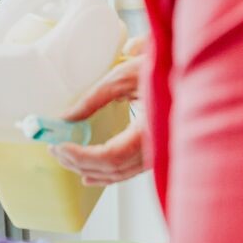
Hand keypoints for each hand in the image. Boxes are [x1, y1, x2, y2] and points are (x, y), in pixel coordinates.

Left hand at [48, 37, 147, 184]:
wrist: (187, 71)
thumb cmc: (161, 67)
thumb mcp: (121, 77)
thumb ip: (92, 99)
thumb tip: (66, 117)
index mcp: (150, 129)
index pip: (110, 156)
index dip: (81, 156)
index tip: (59, 146)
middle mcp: (157, 147)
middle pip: (111, 168)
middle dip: (78, 162)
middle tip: (54, 149)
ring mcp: (157, 153)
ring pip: (119, 173)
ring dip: (88, 169)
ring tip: (64, 158)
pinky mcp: (154, 152)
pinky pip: (128, 170)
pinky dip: (105, 174)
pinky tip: (87, 175)